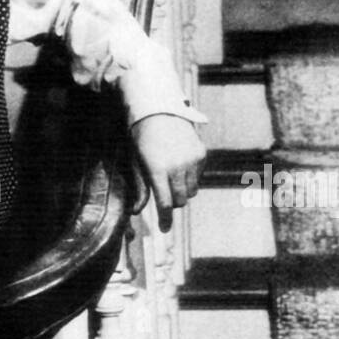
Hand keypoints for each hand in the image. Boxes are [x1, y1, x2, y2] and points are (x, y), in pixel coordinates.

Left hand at [131, 114, 204, 231]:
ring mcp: (192, 160)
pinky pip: (199, 177)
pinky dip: (191, 176)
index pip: (164, 203)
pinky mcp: (201, 154)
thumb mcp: (137, 161)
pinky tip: (181, 162)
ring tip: (172, 175)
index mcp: (157, 169)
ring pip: (192, 191)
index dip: (165, 219)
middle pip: (180, 200)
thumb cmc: (143, 138)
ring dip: (183, 190)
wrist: (160, 109)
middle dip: (173, 202)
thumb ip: (140, 187)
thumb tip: (136, 211)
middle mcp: (177, 166)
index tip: (165, 229)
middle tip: (165, 193)